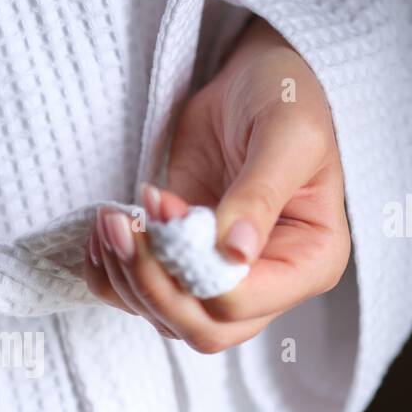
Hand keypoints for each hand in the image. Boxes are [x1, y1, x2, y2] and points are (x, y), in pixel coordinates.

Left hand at [85, 17, 350, 352]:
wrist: (252, 82)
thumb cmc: (285, 100)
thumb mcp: (286, 135)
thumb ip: (259, 194)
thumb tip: (235, 251)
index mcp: (309, 261)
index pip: (241, 301)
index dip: (192, 268)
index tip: (165, 204)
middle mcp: (269, 284)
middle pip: (203, 329)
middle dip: (151, 285)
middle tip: (120, 226)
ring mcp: (221, 280)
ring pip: (166, 320)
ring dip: (126, 278)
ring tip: (110, 219)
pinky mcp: (181, 266)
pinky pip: (138, 298)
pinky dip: (110, 275)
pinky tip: (103, 233)